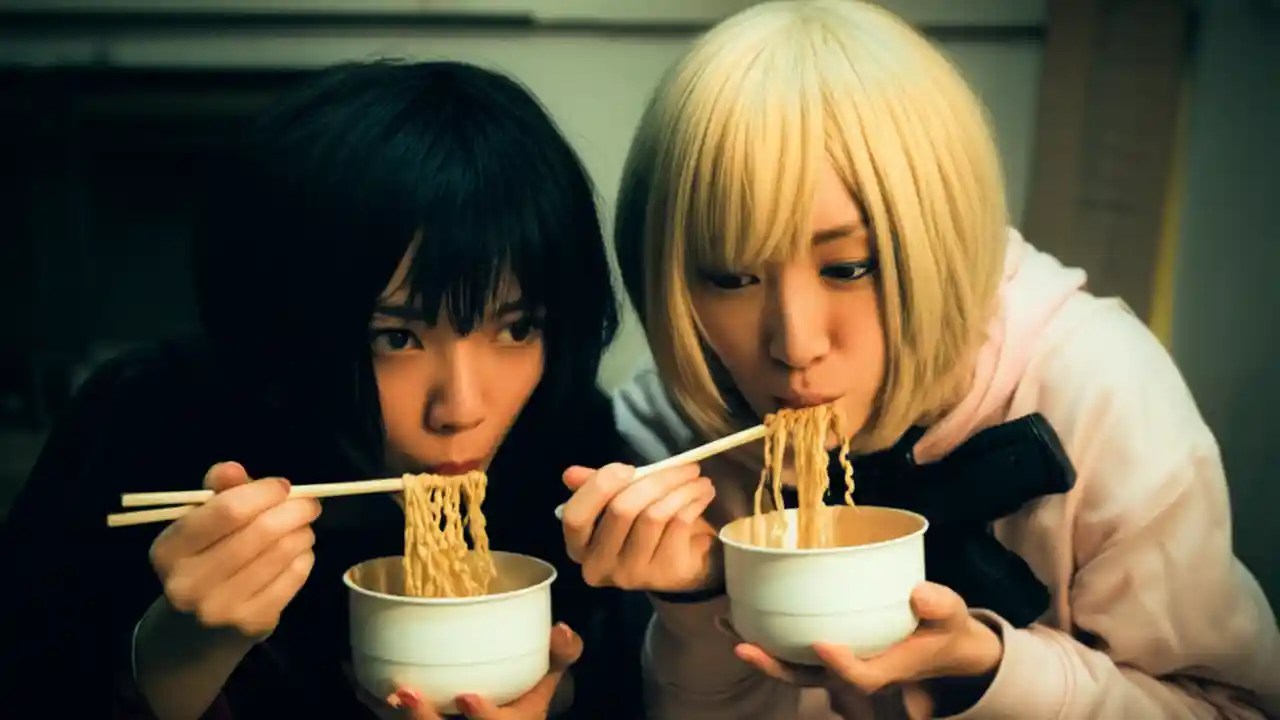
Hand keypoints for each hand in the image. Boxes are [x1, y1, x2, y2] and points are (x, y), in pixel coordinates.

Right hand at [148, 461, 320, 638]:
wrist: (196, 631)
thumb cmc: (203, 562)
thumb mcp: (200, 526)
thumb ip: (218, 493)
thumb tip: (232, 469)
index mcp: (170, 550)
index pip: (227, 511)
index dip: (263, 492)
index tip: (283, 486)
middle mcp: (190, 583)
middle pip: (260, 532)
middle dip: (294, 510)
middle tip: (308, 504)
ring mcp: (222, 608)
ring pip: (282, 553)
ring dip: (301, 533)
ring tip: (302, 527)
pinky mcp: (252, 623)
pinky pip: (293, 578)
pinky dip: (304, 558)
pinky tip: (298, 553)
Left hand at [363, 622, 583, 718]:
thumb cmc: (517, 707)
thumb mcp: (543, 687)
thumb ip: (558, 657)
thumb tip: (560, 627)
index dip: (483, 717)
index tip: (467, 697)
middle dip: (422, 718)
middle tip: (404, 692)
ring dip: (392, 712)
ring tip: (372, 687)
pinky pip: (387, 717)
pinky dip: (368, 694)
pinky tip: (354, 672)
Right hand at [560, 463, 717, 591]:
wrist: (683, 563)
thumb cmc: (642, 527)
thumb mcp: (617, 504)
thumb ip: (596, 487)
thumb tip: (571, 474)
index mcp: (580, 547)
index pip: (576, 518)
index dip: (598, 488)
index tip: (627, 468)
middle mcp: (601, 565)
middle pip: (621, 510)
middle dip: (655, 479)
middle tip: (683, 466)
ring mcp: (633, 574)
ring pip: (654, 515)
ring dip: (680, 488)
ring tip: (697, 478)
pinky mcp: (664, 573)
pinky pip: (678, 524)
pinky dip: (693, 502)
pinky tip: (702, 495)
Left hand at [734, 582, 1001, 718]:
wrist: (941, 647)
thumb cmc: (944, 629)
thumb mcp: (951, 616)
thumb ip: (939, 606)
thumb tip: (920, 593)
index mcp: (886, 669)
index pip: (859, 677)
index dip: (840, 666)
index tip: (822, 644)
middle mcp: (853, 670)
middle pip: (809, 679)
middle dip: (775, 667)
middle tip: (744, 647)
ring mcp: (836, 662)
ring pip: (794, 666)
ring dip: (760, 651)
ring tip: (727, 626)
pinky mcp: (827, 649)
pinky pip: (792, 648)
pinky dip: (765, 634)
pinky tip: (738, 614)